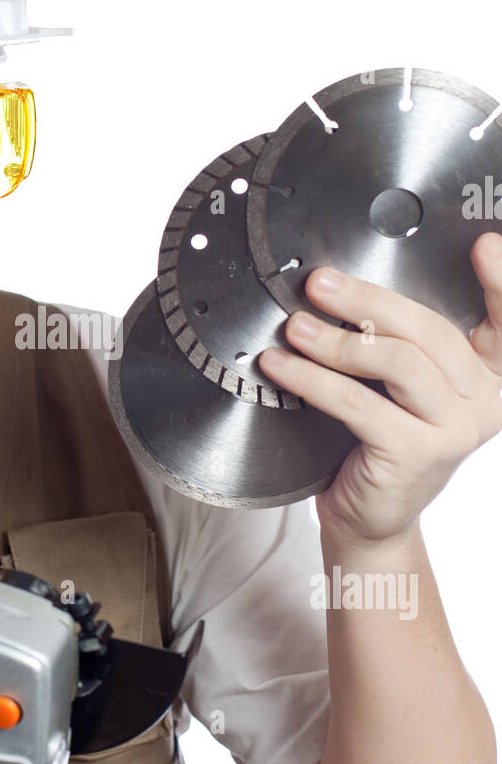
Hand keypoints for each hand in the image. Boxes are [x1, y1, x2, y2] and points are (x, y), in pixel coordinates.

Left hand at [257, 232, 501, 544]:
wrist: (369, 518)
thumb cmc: (381, 441)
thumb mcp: (401, 385)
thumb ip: (398, 339)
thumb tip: (342, 284)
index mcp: (489, 374)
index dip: (501, 281)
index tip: (483, 246)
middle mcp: (484, 401)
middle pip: (427, 331)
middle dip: (367, 300)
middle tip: (319, 286)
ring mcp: (455, 430)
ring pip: (397, 363)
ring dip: (336, 341)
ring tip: (295, 328)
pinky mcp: (417, 454)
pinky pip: (360, 403)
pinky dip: (314, 380)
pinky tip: (283, 367)